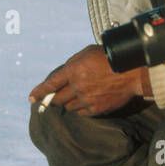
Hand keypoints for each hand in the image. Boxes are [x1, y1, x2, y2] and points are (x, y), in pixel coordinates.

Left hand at [29, 45, 148, 115]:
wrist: (132, 72)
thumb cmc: (110, 58)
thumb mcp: (87, 52)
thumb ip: (72, 63)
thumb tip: (62, 74)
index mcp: (73, 70)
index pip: (50, 84)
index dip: (39, 92)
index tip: (32, 98)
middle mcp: (77, 86)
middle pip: (57, 99)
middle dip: (56, 97)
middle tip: (60, 95)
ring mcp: (86, 99)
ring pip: (68, 107)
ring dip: (70, 102)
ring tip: (82, 94)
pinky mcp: (96, 109)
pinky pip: (81, 113)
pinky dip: (81, 108)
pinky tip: (90, 100)